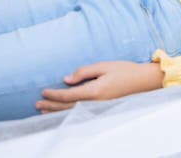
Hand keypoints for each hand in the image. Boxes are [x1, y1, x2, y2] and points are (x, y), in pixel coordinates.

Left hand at [36, 61, 163, 113]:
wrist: (143, 81)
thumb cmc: (124, 70)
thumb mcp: (103, 66)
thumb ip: (84, 72)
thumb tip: (66, 79)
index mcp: (94, 91)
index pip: (68, 96)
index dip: (53, 95)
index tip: (43, 92)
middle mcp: (95, 103)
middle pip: (67, 108)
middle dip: (51, 106)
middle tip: (37, 105)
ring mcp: (99, 108)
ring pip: (73, 114)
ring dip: (57, 113)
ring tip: (44, 112)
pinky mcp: (102, 109)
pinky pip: (81, 114)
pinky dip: (68, 114)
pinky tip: (62, 113)